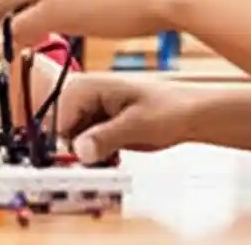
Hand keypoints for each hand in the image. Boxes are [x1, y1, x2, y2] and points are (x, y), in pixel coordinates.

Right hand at [55, 73, 192, 163]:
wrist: (191, 116)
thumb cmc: (169, 110)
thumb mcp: (137, 125)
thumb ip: (106, 137)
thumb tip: (78, 150)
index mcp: (90, 85)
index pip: (59, 116)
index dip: (64, 140)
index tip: (75, 161)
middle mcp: (86, 96)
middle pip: (63, 130)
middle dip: (76, 150)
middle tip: (96, 165)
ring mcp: (92, 111)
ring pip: (73, 140)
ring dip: (87, 156)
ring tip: (110, 159)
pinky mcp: (100, 126)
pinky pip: (86, 145)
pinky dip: (96, 156)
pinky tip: (113, 158)